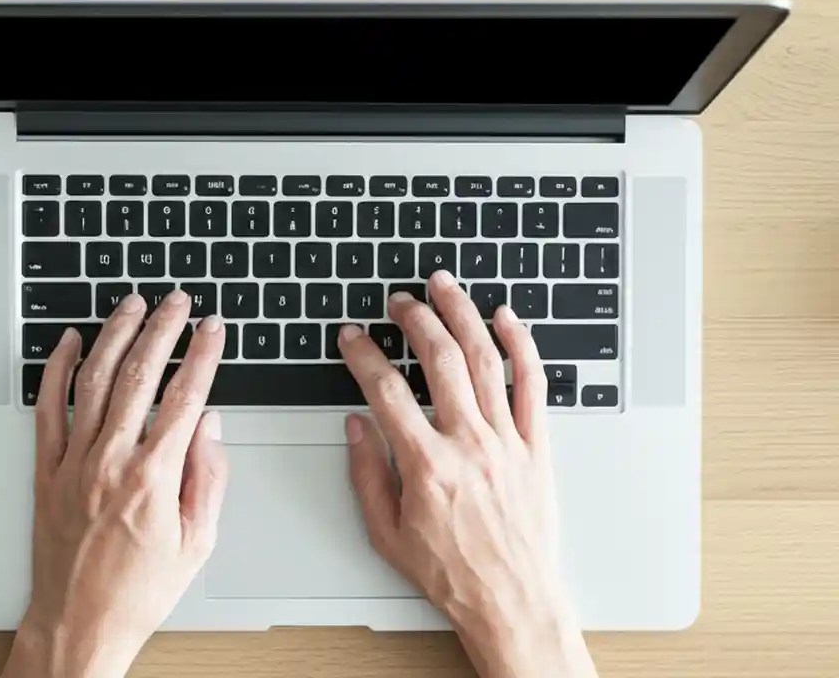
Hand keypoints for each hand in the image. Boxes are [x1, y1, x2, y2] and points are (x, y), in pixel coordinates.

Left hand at [3, 290, 228, 677]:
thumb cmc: (139, 591)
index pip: (184, 397)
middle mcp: (110, 461)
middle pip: (139, 376)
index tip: (212, 328)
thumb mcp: (197, 543)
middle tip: (177, 302)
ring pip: (93, 381)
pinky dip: (56, 370)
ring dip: (115, 336)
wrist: (79, 623)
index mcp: (153, 478)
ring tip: (132, 306)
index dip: (202, 355)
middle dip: (162, 329)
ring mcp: (73, 463)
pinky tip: (68, 343)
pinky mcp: (45, 471)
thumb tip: (210, 425)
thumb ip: (208, 478)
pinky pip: (47, 408)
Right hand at [339, 271, 596, 677]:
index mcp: (426, 465)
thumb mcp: (386, 532)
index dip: (364, 355)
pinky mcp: (536, 446)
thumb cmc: (450, 573)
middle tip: (399, 301)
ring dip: (462, 315)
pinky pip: (531, 384)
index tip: (352, 337)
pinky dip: (521, 345)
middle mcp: (469, 444)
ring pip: (485, 360)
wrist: (511, 601)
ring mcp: (507, 441)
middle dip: (414, 320)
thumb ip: (367, 473)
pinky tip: (506, 318)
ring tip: (444, 287)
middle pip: (440, 360)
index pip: (386, 390)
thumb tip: (357, 425)